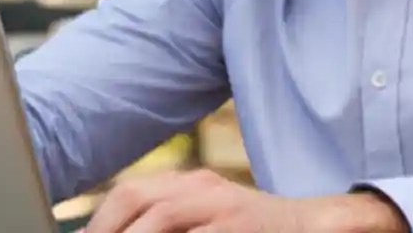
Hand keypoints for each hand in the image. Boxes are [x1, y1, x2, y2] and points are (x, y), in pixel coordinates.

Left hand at [78, 168, 409, 232]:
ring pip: (160, 218)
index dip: (98, 222)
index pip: (129, 194)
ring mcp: (224, 208)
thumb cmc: (251, 230)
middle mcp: (203, 188)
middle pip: (136, 199)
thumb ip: (162, 225)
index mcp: (189, 184)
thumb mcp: (205, 219)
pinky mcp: (240, 228)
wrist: (313, 226)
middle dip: (107, 230)